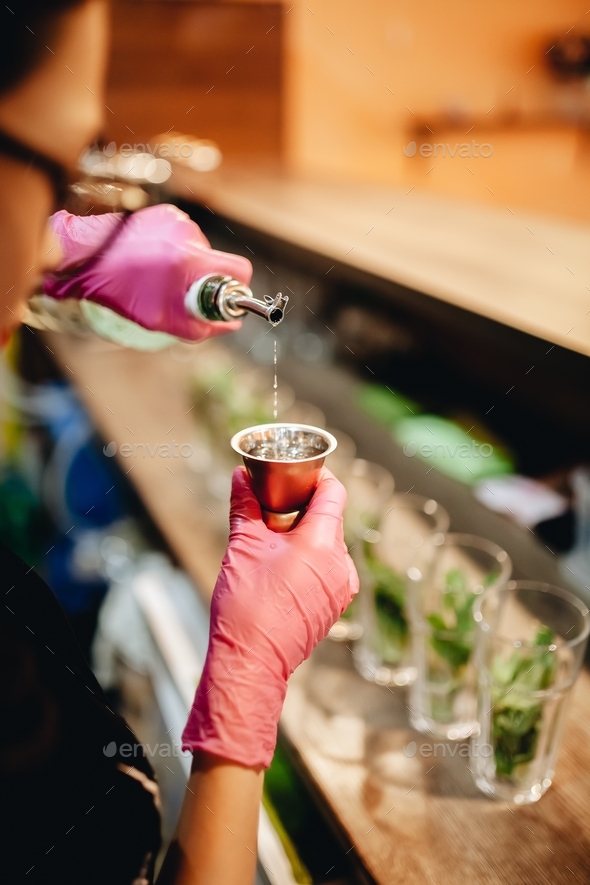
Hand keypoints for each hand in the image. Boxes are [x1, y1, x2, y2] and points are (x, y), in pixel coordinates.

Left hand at [43, 205, 252, 340]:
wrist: (86, 257)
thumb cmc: (119, 291)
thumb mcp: (160, 319)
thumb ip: (200, 326)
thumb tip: (231, 324)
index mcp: (188, 260)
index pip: (238, 270)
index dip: (236, 289)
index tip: (223, 300)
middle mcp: (187, 234)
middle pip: (220, 262)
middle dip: (208, 281)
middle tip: (185, 292)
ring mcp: (177, 220)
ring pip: (200, 250)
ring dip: (186, 266)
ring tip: (158, 274)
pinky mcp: (167, 213)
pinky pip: (185, 237)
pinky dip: (175, 251)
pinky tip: (152, 258)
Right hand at [181, 467, 358, 767]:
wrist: (251, 662)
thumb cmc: (246, 606)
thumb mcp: (242, 546)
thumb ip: (246, 505)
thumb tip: (241, 476)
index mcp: (323, 544)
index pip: (334, 492)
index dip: (316, 477)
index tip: (295, 473)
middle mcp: (341, 564)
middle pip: (330, 518)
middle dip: (303, 508)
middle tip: (274, 505)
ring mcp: (342, 588)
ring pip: (329, 545)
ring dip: (306, 535)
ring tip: (274, 540)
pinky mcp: (335, 606)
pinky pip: (328, 569)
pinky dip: (310, 560)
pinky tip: (282, 567)